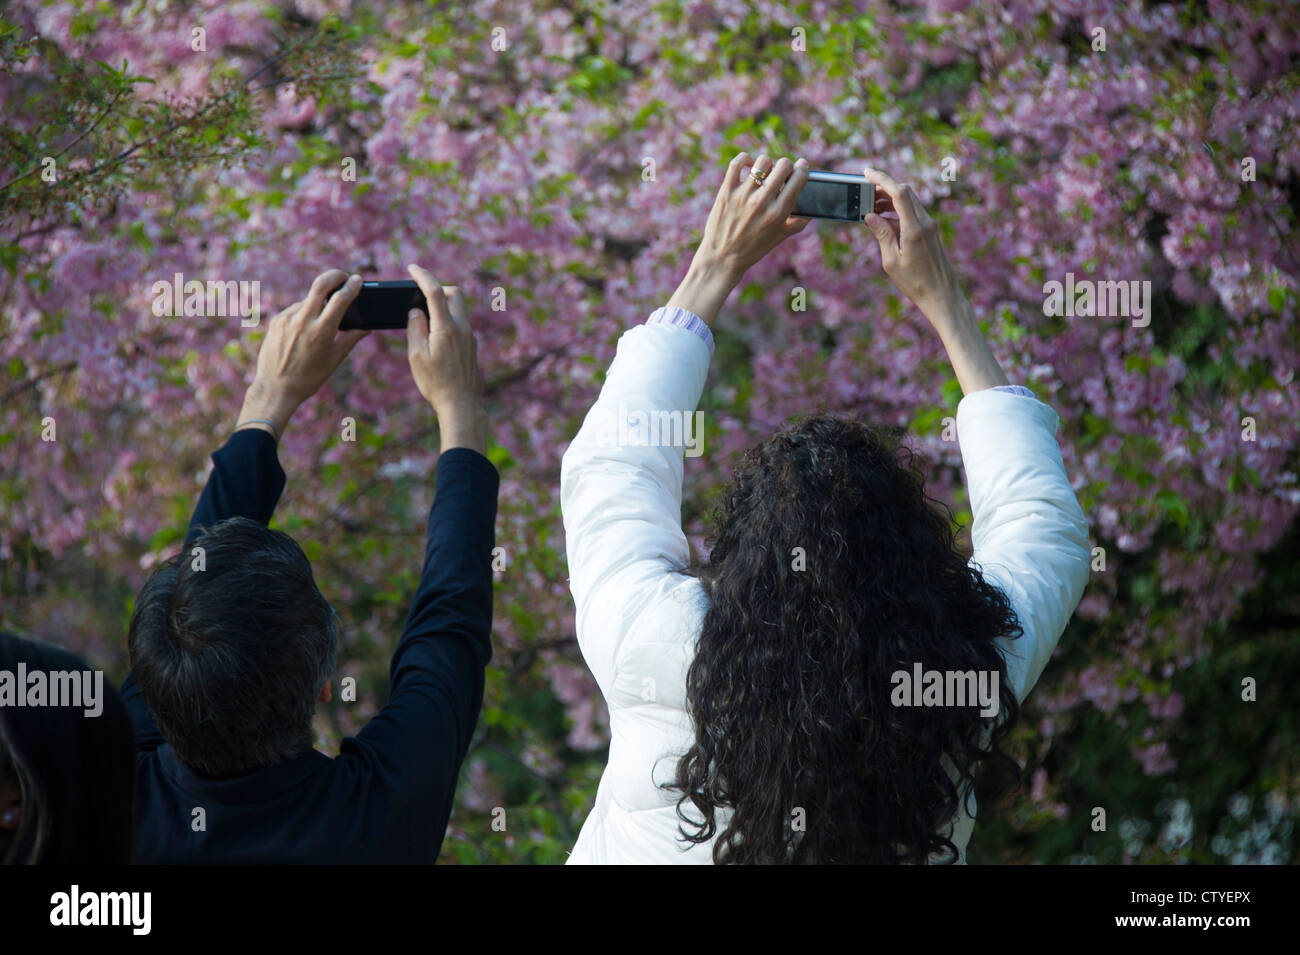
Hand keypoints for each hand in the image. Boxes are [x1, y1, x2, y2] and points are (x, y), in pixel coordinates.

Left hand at [238, 269, 367, 438]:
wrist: (275, 388)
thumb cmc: (309, 377)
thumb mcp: (335, 359)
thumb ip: (352, 338)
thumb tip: (367, 326)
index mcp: (322, 331)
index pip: (340, 299)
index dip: (352, 286)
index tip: (358, 280)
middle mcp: (303, 320)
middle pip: (320, 284)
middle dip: (334, 276)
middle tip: (343, 276)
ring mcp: (287, 318)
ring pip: (308, 300)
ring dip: (318, 303)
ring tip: (322, 321)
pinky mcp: (277, 320)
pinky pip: (295, 310)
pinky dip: (305, 313)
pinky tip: (305, 330)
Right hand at [405, 263, 487, 454]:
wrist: (462, 405)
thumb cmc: (436, 383)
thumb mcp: (417, 356)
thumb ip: (415, 329)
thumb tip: (416, 311)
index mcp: (447, 328)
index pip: (435, 292)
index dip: (423, 276)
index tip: (413, 268)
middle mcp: (463, 328)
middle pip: (455, 294)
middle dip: (438, 288)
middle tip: (421, 294)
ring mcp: (470, 337)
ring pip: (460, 309)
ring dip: (443, 305)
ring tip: (425, 316)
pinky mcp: (472, 346)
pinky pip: (461, 323)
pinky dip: (448, 319)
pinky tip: (435, 334)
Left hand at [696, 152, 810, 277]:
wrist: (722, 259)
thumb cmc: (753, 249)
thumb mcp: (780, 237)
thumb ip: (798, 222)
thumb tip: (811, 207)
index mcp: (779, 213)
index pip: (798, 178)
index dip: (802, 169)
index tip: (801, 167)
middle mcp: (762, 202)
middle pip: (783, 165)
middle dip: (786, 166)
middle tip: (782, 173)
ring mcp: (743, 196)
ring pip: (762, 162)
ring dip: (767, 164)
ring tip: (764, 173)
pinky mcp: (726, 192)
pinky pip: (737, 163)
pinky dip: (745, 159)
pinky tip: (749, 166)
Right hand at [861, 167, 964, 320]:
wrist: (942, 295)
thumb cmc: (915, 282)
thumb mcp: (891, 261)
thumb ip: (881, 235)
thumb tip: (869, 216)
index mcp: (914, 229)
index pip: (899, 192)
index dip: (882, 179)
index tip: (867, 173)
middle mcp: (925, 222)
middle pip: (904, 192)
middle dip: (884, 187)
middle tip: (865, 192)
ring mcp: (930, 225)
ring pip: (909, 202)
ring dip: (890, 200)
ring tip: (870, 208)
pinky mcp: (930, 231)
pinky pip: (912, 213)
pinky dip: (897, 211)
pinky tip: (884, 221)